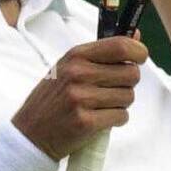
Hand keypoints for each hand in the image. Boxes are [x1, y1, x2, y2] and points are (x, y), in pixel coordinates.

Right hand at [12, 35, 146, 160]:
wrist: (30, 134)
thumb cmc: (54, 98)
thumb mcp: (70, 67)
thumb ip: (102, 53)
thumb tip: (136, 36)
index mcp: (76, 56)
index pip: (120, 46)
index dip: (138, 52)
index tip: (139, 58)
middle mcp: (78, 74)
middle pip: (131, 73)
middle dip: (128, 83)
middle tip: (112, 90)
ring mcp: (81, 98)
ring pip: (128, 97)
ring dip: (121, 103)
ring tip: (100, 106)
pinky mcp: (86, 122)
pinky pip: (121, 116)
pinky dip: (115, 120)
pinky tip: (99, 119)